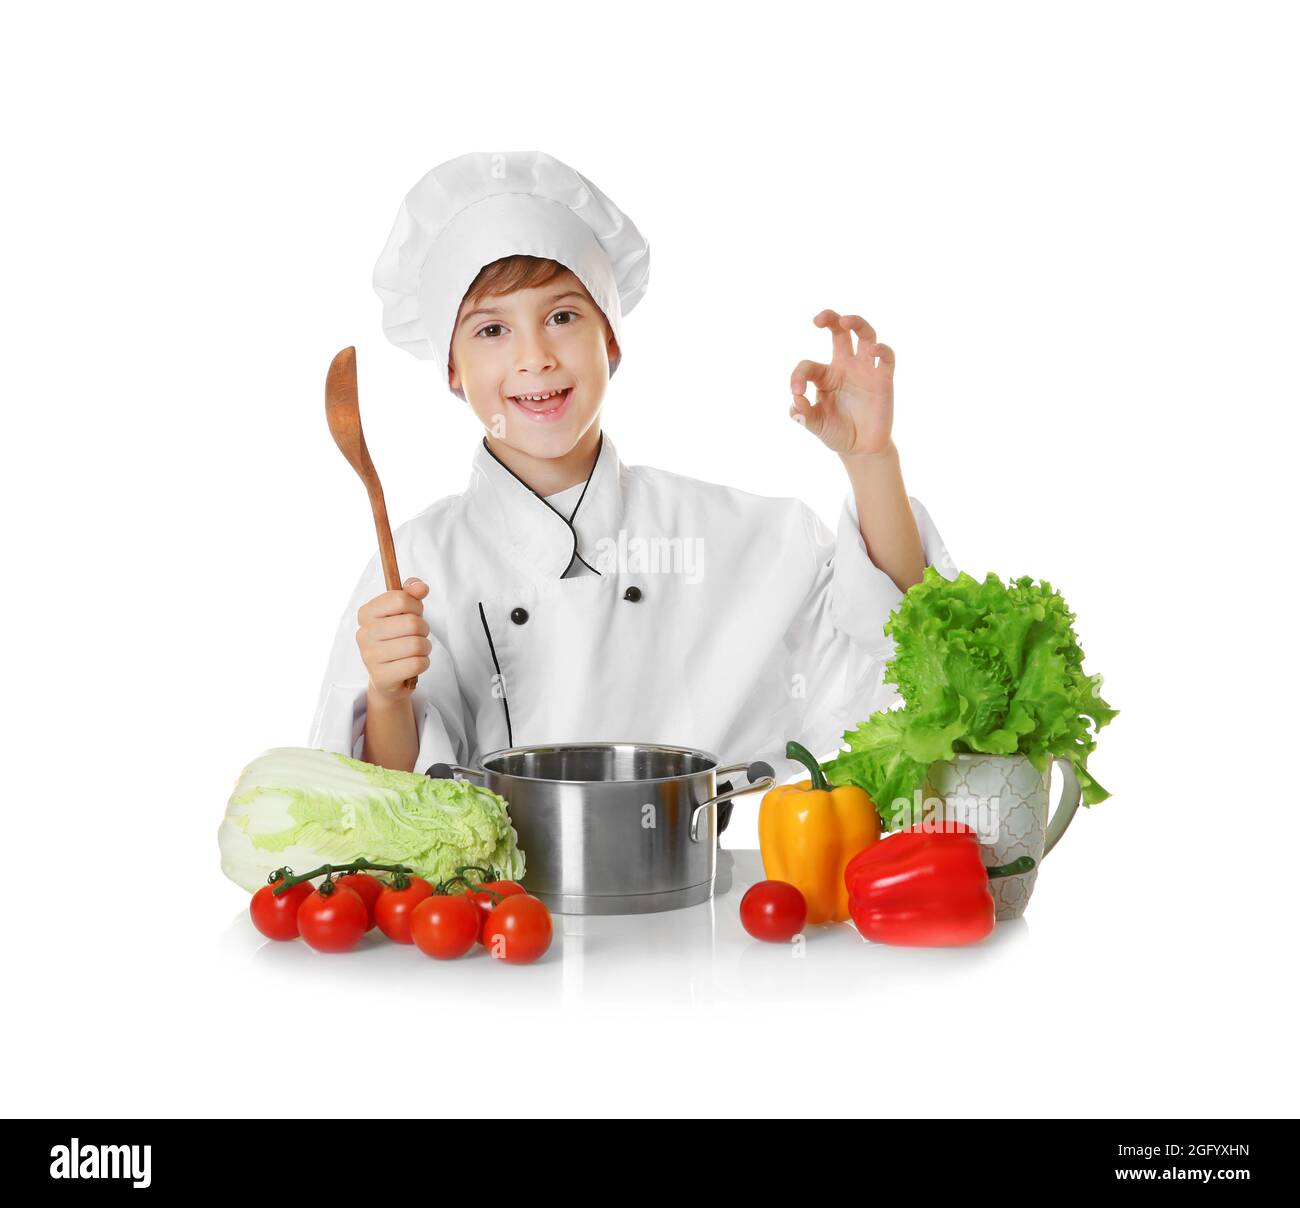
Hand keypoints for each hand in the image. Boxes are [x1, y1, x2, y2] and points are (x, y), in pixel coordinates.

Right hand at [356, 577, 431, 699]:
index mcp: (366, 613)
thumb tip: (420, 587)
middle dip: (423, 629)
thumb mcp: (403, 611)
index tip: (413, 613)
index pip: (400, 599)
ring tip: (416, 650)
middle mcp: (364, 634)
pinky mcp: (381, 677)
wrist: (388, 676)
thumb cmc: (397, 637)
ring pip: (416, 645)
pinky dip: (423, 663)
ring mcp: (370, 657)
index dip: (415, 606)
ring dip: (425, 647)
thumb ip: (411, 593)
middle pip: (412, 623)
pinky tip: (414, 663)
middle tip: (417, 635)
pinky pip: (417, 664)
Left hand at [789, 311, 895, 457]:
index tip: (796, 392)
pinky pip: (886, 357)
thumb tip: (795, 400)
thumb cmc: (837, 433)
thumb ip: (803, 414)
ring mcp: (865, 370)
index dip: (798, 376)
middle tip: (817, 319)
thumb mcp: (815, 425)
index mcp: (825, 376)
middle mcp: (845, 367)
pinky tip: (873, 349)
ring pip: (865, 335)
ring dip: (856, 323)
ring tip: (844, 321)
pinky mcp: (883, 379)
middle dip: (830, 319)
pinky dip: (882, 349)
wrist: (862, 449)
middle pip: (839, 333)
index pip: (808, 366)